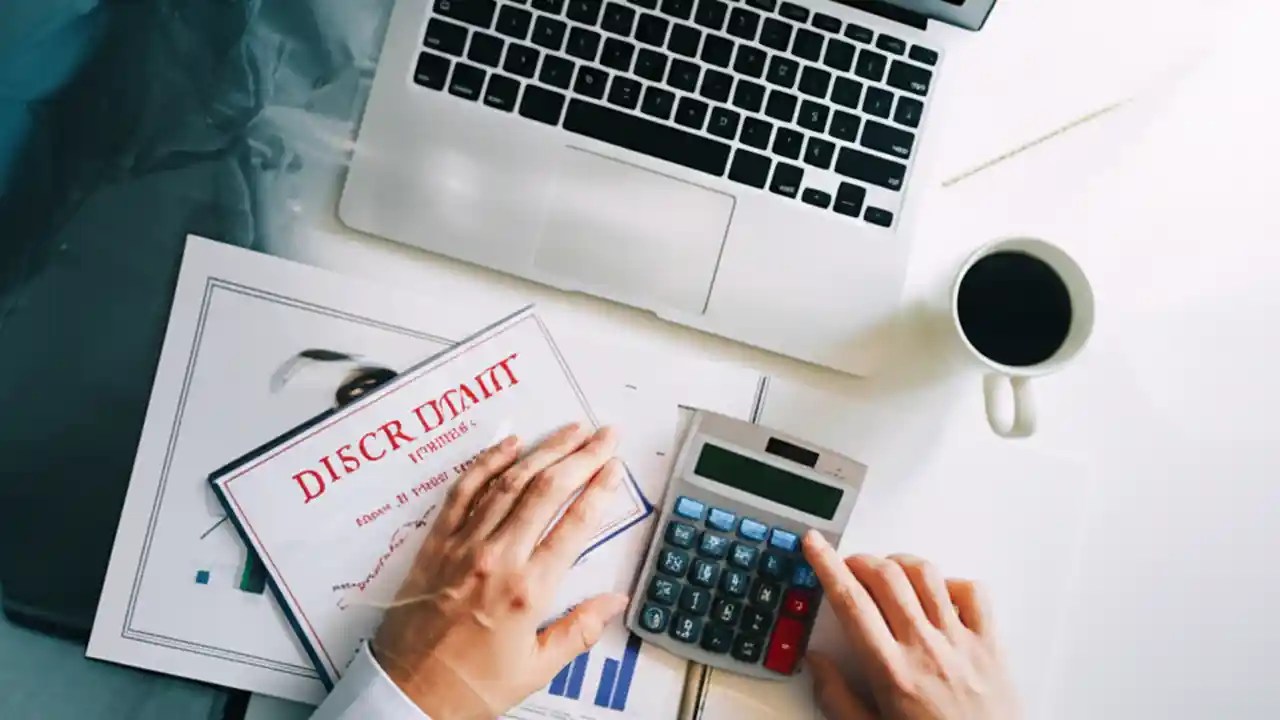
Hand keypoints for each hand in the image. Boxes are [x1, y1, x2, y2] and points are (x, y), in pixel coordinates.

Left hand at [372, 424, 627, 719]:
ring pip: (510, 482)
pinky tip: (509, 444)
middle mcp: (498, 559)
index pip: (575, 525)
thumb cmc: (469, 686)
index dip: (600, 490)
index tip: (616, 468)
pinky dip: (487, 462)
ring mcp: (464, 546)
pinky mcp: (437, 543)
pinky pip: (464, 491)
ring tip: (570, 431)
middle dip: (581, 457)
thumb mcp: (537, 668)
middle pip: (547, 491)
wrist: (406, 692)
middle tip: (605, 435)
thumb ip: (580, 629)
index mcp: (528, 591)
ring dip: (544, 451)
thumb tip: (614, 601)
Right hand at [802, 532, 1019, 719]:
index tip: (815, 544)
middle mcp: (926, 649)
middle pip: (886, 577)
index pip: (851, 602)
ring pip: (927, 574)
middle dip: (860, 561)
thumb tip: (817, 664)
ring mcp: (961, 642)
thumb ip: (839, 699)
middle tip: (849, 567)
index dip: (827, 565)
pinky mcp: (990, 644)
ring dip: (900, 564)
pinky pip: (972, 592)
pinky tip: (938, 596)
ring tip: (889, 574)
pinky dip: (951, 583)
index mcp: (892, 673)